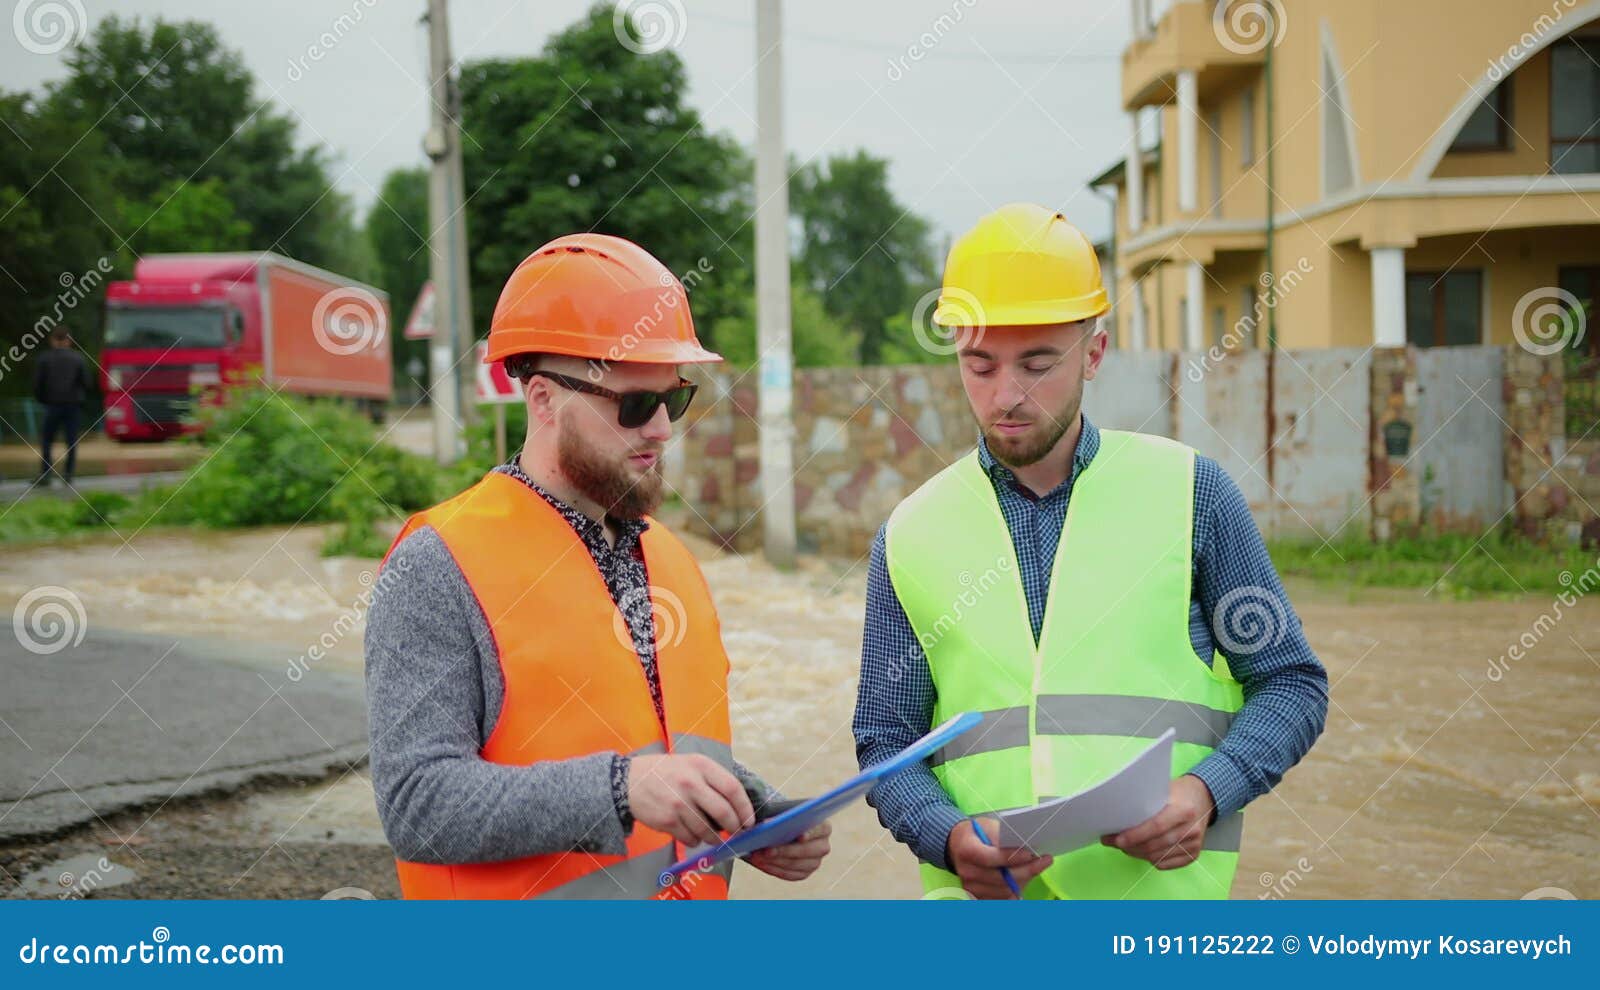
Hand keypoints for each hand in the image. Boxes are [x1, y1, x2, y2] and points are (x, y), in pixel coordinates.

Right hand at [626, 754, 755, 846]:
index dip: (745, 808)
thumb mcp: (691, 764)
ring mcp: (678, 803)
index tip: (749, 820)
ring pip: (707, 830)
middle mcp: (690, 783)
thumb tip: (738, 806)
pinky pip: (690, 839)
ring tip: (713, 837)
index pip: (733, 788)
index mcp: (701, 766)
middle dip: (734, 826)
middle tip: (736, 832)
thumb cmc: (665, 773)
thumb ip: (713, 780)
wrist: (629, 781)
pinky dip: (695, 841)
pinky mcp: (667, 820)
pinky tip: (692, 834)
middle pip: (723, 811)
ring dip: (714, 838)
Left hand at [746, 822, 831, 880]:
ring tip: (758, 856)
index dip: (811, 833)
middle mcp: (823, 846)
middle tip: (767, 850)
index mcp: (824, 827)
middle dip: (785, 850)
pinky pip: (789, 874)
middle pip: (807, 851)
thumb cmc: (785, 817)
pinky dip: (773, 868)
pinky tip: (761, 863)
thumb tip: (768, 824)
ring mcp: (815, 862)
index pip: (821, 830)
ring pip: (796, 864)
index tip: (800, 836)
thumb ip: (780, 815)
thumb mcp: (784, 811)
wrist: (783, 829)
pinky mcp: (804, 873)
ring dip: (775, 861)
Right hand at [945, 817, 1052, 899]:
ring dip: (1025, 880)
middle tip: (1045, 860)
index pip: (992, 858)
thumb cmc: (975, 833)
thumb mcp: (986, 825)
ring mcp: (971, 888)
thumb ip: (1002, 835)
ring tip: (1036, 867)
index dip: (1013, 857)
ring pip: (1006, 891)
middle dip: (1027, 870)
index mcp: (967, 851)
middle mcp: (967, 873)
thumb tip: (1024, 843)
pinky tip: (1025, 878)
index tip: (1031, 853)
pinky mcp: (977, 897)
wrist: (956, 846)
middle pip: (1002, 878)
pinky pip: (1003, 899)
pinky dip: (1017, 890)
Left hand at [1103, 774, 1214, 869]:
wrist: (1203, 798)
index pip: (1156, 827)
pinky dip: (1148, 859)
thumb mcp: (1163, 790)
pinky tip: (1140, 851)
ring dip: (1136, 853)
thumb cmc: (1178, 793)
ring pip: (1157, 857)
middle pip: (1154, 845)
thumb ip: (1146, 804)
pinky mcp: (1194, 855)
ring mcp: (1194, 845)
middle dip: (1129, 846)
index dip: (1134, 835)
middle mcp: (1192, 829)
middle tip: (1112, 841)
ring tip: (1123, 846)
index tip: (1116, 839)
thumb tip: (1117, 818)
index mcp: (1184, 810)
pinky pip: (1164, 864)